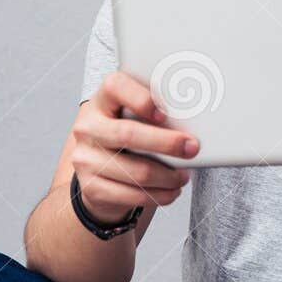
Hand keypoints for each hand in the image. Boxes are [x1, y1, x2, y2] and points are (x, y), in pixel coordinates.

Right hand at [71, 72, 198, 223]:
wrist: (94, 169)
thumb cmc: (125, 135)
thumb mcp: (131, 115)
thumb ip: (153, 111)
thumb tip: (196, 119)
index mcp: (101, 101)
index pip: (115, 87)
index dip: (140, 98)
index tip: (164, 113)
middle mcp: (88, 128)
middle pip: (128, 134)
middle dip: (167, 143)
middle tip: (192, 148)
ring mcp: (86, 159)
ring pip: (136, 171)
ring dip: (169, 177)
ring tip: (184, 176)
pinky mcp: (91, 187)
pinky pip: (132, 195)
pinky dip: (159, 195)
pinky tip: (172, 191)